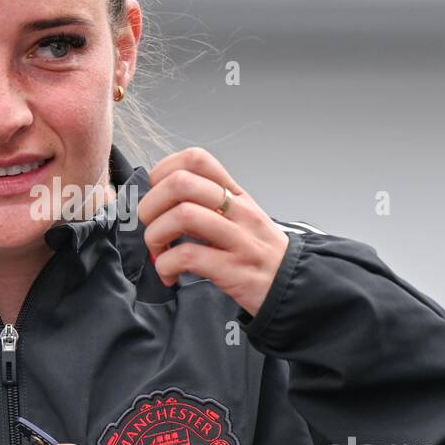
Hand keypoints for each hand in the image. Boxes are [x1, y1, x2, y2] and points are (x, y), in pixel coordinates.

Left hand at [137, 146, 289, 318]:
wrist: (293, 287)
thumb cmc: (259, 253)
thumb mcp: (241, 218)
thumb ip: (208, 204)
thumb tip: (160, 200)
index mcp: (235, 194)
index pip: (196, 158)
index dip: (164, 170)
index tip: (156, 194)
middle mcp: (238, 211)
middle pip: (181, 183)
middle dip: (151, 204)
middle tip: (151, 225)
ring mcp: (238, 239)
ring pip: (183, 215)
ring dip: (156, 235)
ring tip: (159, 251)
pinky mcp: (234, 270)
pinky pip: (188, 256)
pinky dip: (166, 265)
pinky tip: (169, 274)